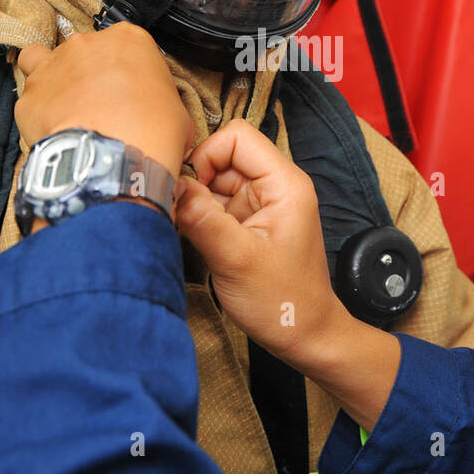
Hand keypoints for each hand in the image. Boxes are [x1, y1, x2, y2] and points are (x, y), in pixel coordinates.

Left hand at [14, 23, 191, 179]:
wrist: (113, 162)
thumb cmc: (149, 134)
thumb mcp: (177, 114)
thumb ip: (161, 102)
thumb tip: (160, 118)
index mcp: (128, 40)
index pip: (126, 46)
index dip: (128, 71)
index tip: (132, 90)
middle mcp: (86, 45)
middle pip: (83, 52)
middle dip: (88, 74)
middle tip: (101, 104)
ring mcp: (52, 68)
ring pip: (41, 61)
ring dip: (52, 80)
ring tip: (66, 108)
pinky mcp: (29, 98)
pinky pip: (31, 103)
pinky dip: (40, 116)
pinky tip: (55, 132)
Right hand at [175, 119, 400, 431]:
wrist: (305, 336)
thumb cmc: (282, 302)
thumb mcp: (236, 260)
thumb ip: (201, 219)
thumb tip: (169, 185)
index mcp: (284, 183)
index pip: (237, 137)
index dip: (207, 156)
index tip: (191, 192)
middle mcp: (274, 186)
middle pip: (222, 157)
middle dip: (198, 183)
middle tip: (184, 217)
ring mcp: (260, 205)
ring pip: (214, 182)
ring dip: (197, 203)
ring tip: (194, 235)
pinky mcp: (248, 223)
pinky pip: (215, 205)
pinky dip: (200, 218)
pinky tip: (198, 242)